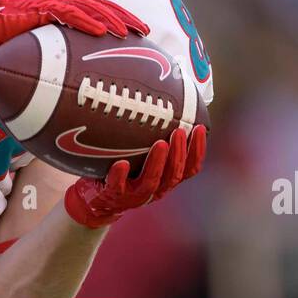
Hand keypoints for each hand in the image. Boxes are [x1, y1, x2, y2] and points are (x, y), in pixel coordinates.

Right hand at [0, 0, 148, 52]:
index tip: (137, 31)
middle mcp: (59, 3)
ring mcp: (50, 3)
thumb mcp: (31, 49)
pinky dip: (87, 21)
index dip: (117, 18)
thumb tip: (61, 86)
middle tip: (145, 31)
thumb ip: (48, 60)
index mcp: (60, 10)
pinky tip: (102, 30)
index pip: (95, 10)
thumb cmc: (1, 38)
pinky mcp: (40, 8)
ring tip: (129, 30)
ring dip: (112, 18)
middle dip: (124, 17)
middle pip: (100, 6)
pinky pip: (68, 14)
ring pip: (90, 7)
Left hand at [63, 125, 206, 228]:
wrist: (97, 200)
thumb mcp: (140, 154)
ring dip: (158, 163)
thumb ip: (152, 136)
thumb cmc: (123, 169)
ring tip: (160, 143)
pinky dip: (120, 176)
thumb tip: (160, 97)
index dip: (197, 150)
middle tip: (180, 130)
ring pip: (151, 181)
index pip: (190, 168)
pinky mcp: (113, 195)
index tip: (200, 128)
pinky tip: (121, 163)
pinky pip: (118, 187)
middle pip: (174, 174)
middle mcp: (155, 189)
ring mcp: (135, 195)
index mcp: (166, 179)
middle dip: (179, 152)